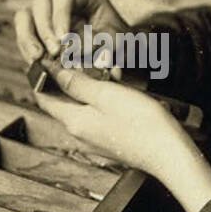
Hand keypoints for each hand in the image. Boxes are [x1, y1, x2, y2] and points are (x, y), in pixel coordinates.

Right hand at [13, 0, 131, 78]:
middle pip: (41, 2)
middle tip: (53, 52)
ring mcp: (46, 12)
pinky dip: (26, 47)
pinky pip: (23, 32)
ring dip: (28, 37)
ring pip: (25, 15)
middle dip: (44, 28)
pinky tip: (35, 62)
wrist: (112, 52)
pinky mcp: (35, 28)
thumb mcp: (116, 41)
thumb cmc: (116, 42)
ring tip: (37, 58)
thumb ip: (101, 45)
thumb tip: (79, 52)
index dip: (60, 16)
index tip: (63, 39)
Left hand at [34, 61, 210, 211]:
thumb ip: (77, 84)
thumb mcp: (106, 94)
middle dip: (64, 79)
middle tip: (72, 57)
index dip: (40, 77)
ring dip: (84, 88)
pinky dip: (98, 99)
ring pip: (80, 107)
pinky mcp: (110, 140)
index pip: (43, 98)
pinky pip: (96, 115)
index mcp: (73, 122)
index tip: (44, 58)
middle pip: (61, 102)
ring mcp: (95, 139)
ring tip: (95, 69)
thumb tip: (53, 72)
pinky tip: (113, 88)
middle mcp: (80, 133)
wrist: (170, 154)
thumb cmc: (141, 123)